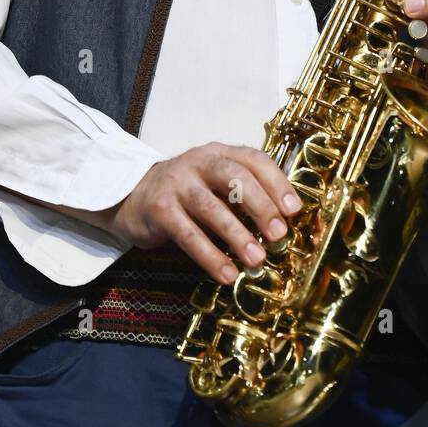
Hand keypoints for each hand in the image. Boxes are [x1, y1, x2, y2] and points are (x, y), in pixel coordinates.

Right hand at [104, 143, 301, 285]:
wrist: (133, 196)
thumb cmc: (187, 194)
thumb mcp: (215, 186)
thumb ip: (244, 197)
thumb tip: (283, 225)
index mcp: (219, 153)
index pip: (253, 159)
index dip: (277, 183)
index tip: (294, 210)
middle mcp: (198, 162)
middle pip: (233, 177)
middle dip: (260, 206)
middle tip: (278, 235)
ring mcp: (176, 184)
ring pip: (211, 207)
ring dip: (237, 235)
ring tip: (256, 260)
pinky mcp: (159, 209)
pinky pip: (187, 234)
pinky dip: (209, 255)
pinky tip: (227, 273)